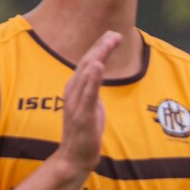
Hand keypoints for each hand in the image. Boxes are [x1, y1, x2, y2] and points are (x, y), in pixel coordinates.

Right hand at [56, 31, 121, 171]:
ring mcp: (76, 103)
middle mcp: (73, 92)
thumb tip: (98, 72)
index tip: (113, 34)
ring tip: (109, 42)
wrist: (75, 156)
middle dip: (101, 47)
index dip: (99, 47)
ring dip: (99, 56)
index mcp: (75, 88)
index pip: (88, 62)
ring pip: (87, 74)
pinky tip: (98, 65)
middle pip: (88, 63)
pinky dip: (93, 78)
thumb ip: (93, 88)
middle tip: (116, 34)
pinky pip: (88, 93)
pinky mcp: (82, 115)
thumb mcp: (91, 103)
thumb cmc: (84, 130)